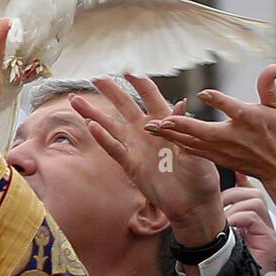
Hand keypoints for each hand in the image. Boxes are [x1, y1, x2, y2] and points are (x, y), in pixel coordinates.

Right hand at [73, 74, 223, 247]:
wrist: (193, 204)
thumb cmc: (200, 176)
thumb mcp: (197, 149)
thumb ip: (185, 127)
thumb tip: (180, 103)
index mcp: (167, 121)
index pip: (150, 95)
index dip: (139, 82)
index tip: (127, 71)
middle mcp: (148, 130)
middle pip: (125, 105)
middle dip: (111, 90)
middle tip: (95, 78)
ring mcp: (137, 147)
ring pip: (111, 125)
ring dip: (94, 113)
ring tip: (75, 100)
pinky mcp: (130, 164)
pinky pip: (114, 148)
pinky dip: (103, 138)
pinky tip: (90, 126)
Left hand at [147, 64, 275, 187]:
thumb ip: (269, 87)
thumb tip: (273, 65)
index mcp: (250, 120)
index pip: (232, 108)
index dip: (217, 100)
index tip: (203, 94)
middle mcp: (235, 137)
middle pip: (203, 131)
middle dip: (180, 126)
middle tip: (158, 121)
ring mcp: (226, 151)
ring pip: (194, 142)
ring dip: (172, 136)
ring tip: (151, 129)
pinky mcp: (221, 159)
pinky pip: (196, 151)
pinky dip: (180, 145)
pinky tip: (165, 139)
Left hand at [222, 177, 275, 273]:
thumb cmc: (229, 267)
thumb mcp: (219, 238)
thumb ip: (218, 220)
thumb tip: (205, 202)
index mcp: (251, 222)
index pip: (249, 192)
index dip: (240, 178)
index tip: (232, 169)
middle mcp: (263, 224)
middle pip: (253, 193)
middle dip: (232, 194)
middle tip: (217, 207)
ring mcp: (268, 231)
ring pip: (255, 201)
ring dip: (234, 207)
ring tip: (223, 222)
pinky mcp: (269, 239)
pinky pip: (254, 217)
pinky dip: (237, 218)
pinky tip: (229, 228)